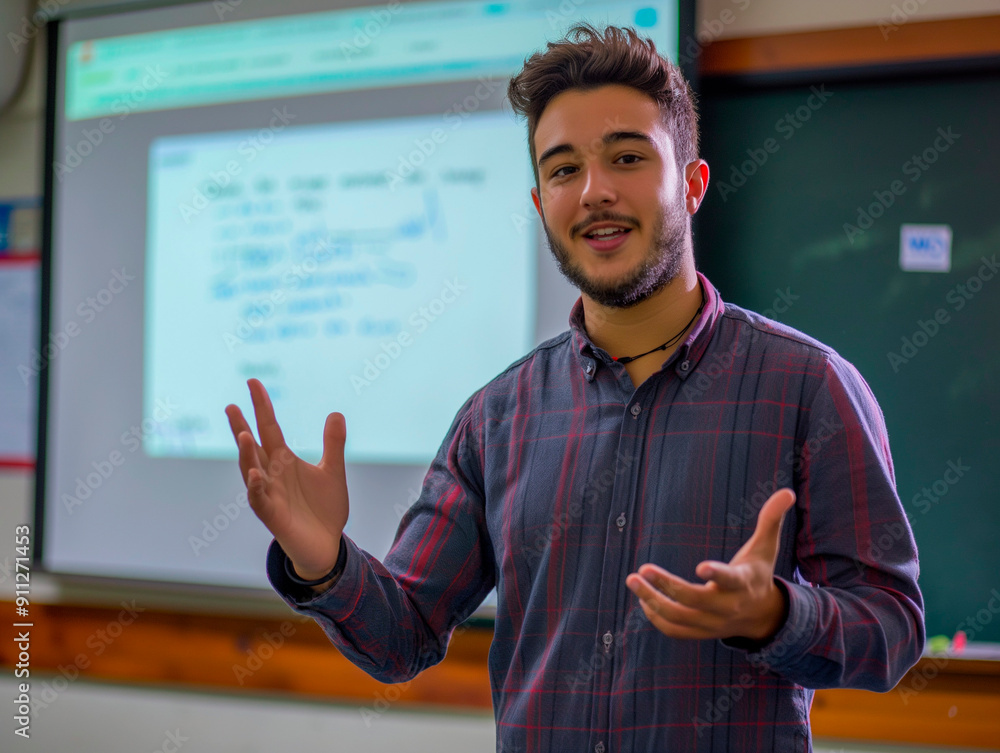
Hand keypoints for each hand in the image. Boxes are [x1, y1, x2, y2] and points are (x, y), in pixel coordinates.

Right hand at [225, 379, 348, 581]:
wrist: (328, 545)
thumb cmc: (324, 509)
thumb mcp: (333, 471)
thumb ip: (333, 444)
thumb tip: (335, 413)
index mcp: (284, 462)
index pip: (269, 428)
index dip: (262, 406)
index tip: (253, 382)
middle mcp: (272, 475)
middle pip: (253, 447)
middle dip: (241, 427)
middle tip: (231, 406)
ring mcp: (270, 495)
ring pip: (251, 472)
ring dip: (247, 455)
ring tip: (244, 435)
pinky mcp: (273, 516)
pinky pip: (260, 501)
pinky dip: (257, 488)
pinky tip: (256, 475)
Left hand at [625, 488, 794, 641]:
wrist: (761, 615)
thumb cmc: (757, 572)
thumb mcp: (765, 547)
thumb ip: (771, 519)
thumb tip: (787, 491)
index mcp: (742, 582)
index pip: (730, 579)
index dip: (717, 574)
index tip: (699, 566)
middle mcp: (727, 606)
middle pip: (693, 600)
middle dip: (666, 586)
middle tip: (641, 569)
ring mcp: (713, 623)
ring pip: (678, 618)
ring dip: (653, 601)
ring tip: (633, 581)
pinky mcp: (701, 633)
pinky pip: (675, 631)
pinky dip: (657, 618)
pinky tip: (644, 599)